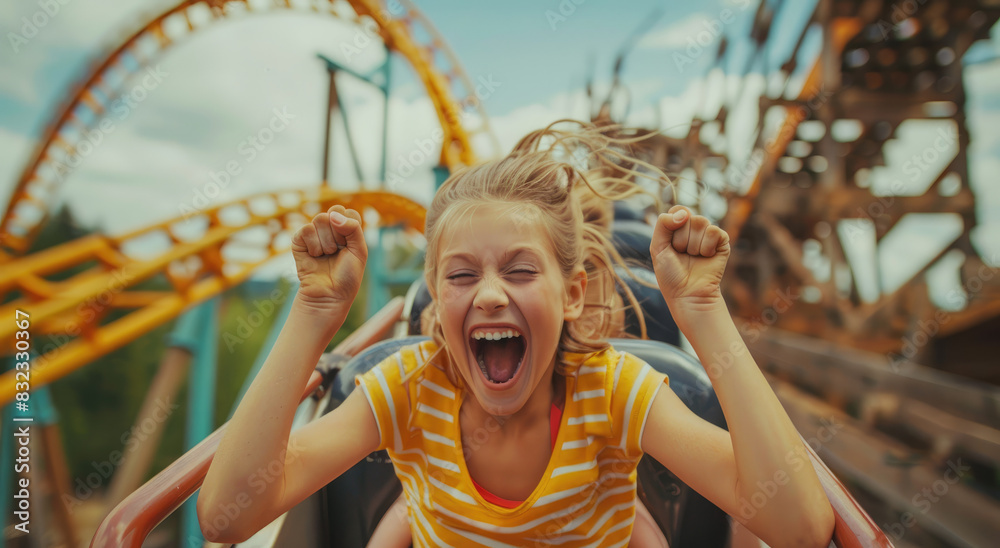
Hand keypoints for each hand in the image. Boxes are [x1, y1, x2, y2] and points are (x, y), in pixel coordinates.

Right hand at [290, 205, 366, 317]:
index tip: (349, 246)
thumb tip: (332, 215)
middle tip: (337, 251)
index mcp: (345, 229)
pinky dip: (314, 246)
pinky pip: (307, 230)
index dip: (350, 229)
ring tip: (326, 256)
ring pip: (320, 219)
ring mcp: (313, 233)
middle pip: (333, 213)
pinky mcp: (298, 240)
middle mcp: (329, 229)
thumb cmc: (347, 275)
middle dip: (338, 235)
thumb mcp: (360, 251)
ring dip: (327, 243)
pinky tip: (314, 256)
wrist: (329, 294)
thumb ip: (353, 228)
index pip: (348, 212)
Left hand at [650, 205, 730, 319]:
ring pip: (701, 222)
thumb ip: (663, 224)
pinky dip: (707, 247)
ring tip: (693, 258)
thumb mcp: (657, 248)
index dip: (673, 223)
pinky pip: (714, 231)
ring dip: (693, 245)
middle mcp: (694, 229)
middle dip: (681, 239)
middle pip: (689, 216)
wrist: (688, 294)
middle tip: (682, 255)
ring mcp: (709, 235)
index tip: (671, 243)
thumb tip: (684, 213)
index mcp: (678, 228)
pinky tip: (706, 257)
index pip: (678, 209)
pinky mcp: (723, 242)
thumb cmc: (671, 274)